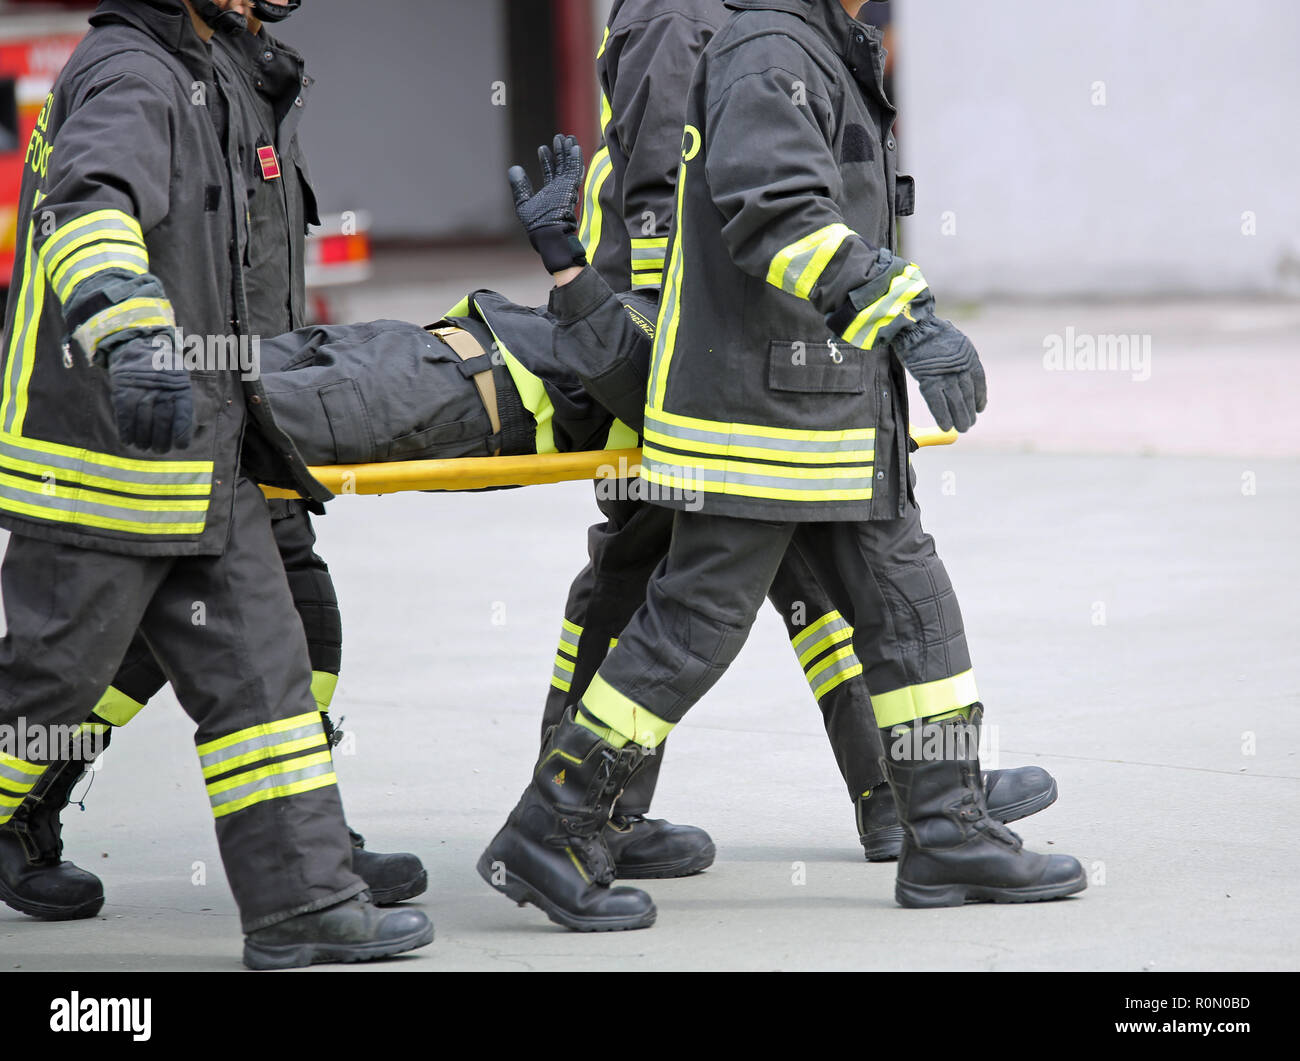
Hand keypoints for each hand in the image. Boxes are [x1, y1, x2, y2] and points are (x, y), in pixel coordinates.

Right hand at [106, 331, 193, 451]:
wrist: (138, 348)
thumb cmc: (163, 369)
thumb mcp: (180, 379)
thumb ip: (181, 401)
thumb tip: (182, 431)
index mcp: (180, 388)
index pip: (183, 417)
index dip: (181, 435)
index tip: (180, 446)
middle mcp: (161, 391)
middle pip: (162, 423)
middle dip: (161, 441)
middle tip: (159, 450)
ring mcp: (141, 392)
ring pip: (143, 423)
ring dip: (143, 439)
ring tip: (144, 447)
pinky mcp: (123, 393)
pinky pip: (125, 417)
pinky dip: (126, 431)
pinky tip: (128, 441)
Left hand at [507, 134, 587, 273]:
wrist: (547, 235)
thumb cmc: (536, 225)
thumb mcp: (523, 204)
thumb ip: (519, 187)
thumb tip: (513, 168)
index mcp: (551, 194)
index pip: (551, 173)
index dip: (547, 160)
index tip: (542, 148)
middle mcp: (561, 191)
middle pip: (563, 167)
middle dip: (561, 152)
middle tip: (560, 138)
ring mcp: (567, 190)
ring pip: (570, 167)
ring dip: (568, 152)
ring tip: (567, 138)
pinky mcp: (571, 190)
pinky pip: (574, 172)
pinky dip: (575, 160)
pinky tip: (575, 148)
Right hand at [892, 317, 987, 432]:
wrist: (913, 326)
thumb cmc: (928, 331)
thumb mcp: (952, 339)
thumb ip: (957, 356)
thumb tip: (957, 370)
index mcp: (969, 355)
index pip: (978, 381)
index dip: (979, 397)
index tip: (979, 408)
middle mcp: (961, 367)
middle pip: (968, 394)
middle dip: (969, 411)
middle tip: (968, 424)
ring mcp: (946, 374)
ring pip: (956, 402)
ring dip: (959, 417)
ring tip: (961, 428)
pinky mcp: (929, 380)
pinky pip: (937, 403)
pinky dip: (942, 416)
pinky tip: (945, 426)